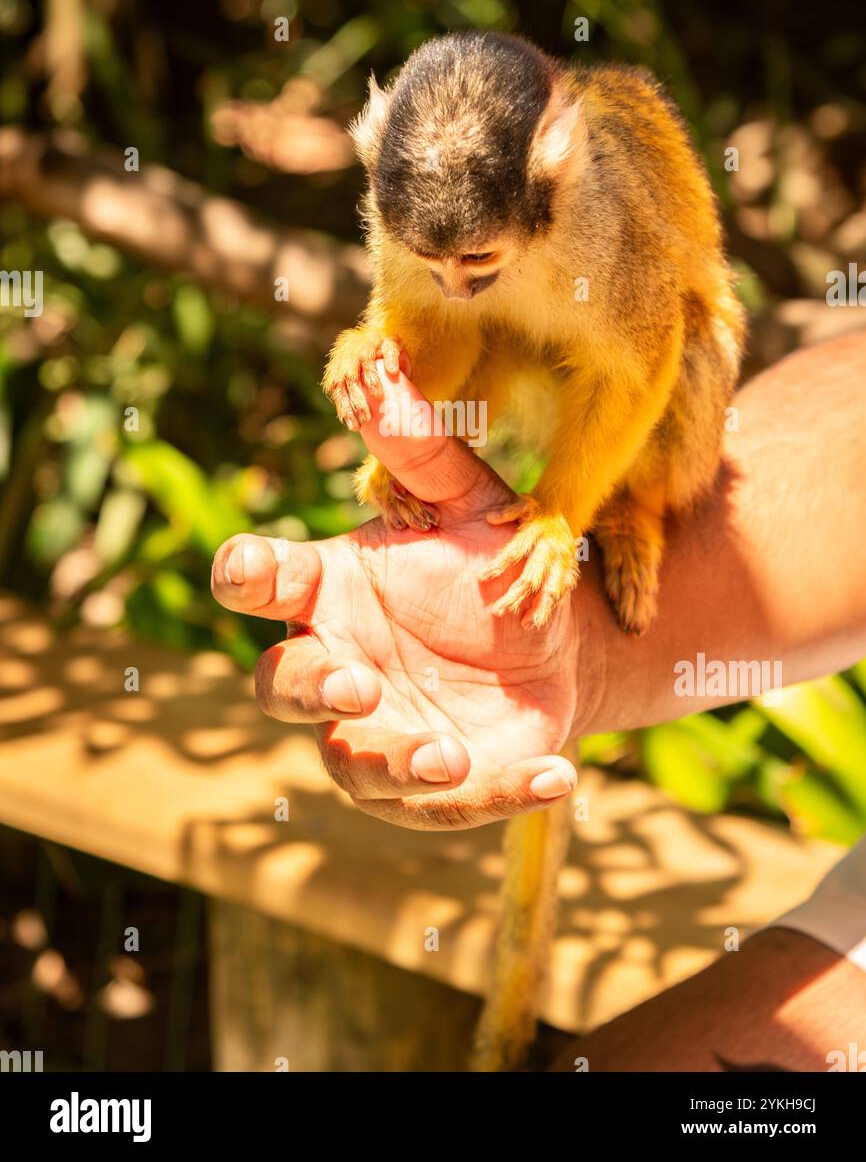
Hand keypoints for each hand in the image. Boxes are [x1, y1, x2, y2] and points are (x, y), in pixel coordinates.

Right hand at [212, 363, 584, 829]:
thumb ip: (421, 449)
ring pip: (353, 762)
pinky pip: (454, 805)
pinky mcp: (440, 784)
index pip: (261, 583)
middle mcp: (339, 662)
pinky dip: (501, 794)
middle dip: (308, 684)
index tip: (251, 570)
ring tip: (446, 754)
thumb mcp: (467, 499)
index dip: (246, 576)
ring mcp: (382, 730)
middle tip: (356, 677)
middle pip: (282, 684)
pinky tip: (556, 775)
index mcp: (331, 589)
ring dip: (391, 762)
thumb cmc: (486, 558)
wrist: (558, 631)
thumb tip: (382, 369)